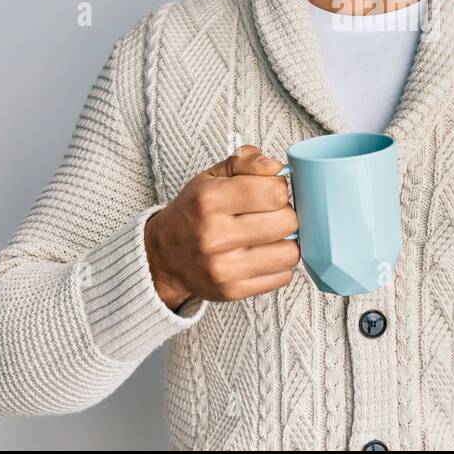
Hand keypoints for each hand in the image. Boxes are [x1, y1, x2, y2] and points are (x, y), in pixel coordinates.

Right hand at [143, 144, 299, 309]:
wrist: (163, 255)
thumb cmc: (193, 212)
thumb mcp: (211, 177)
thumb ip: (245, 162)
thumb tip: (275, 167)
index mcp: (209, 201)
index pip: (274, 192)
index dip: (279, 188)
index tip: (269, 191)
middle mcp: (214, 236)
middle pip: (287, 222)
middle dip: (285, 214)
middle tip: (270, 214)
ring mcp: (223, 268)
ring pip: (290, 253)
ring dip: (286, 242)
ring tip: (269, 236)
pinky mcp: (232, 291)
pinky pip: (282, 277)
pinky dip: (279, 265)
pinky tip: (262, 255)